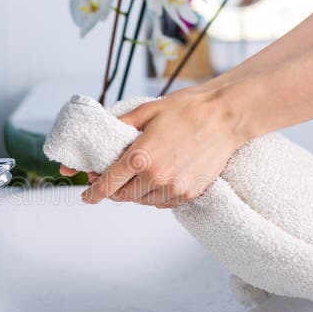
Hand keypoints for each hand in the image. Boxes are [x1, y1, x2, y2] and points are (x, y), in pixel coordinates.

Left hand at [67, 83, 252, 207]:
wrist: (225, 116)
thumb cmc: (187, 109)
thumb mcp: (146, 111)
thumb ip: (120, 126)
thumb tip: (100, 135)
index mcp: (140, 157)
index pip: (107, 184)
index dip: (93, 192)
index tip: (86, 196)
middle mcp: (156, 177)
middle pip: (123, 195)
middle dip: (113, 189)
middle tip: (110, 177)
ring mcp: (174, 188)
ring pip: (142, 200)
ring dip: (134, 192)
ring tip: (137, 175)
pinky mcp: (189, 193)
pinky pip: (162, 202)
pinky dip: (154, 195)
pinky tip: (156, 180)